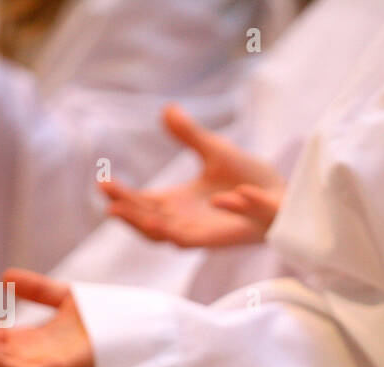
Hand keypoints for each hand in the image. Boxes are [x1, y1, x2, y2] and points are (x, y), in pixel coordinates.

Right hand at [101, 104, 284, 246]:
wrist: (280, 196)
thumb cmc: (247, 178)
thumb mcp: (214, 151)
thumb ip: (189, 135)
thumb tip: (167, 109)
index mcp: (177, 203)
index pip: (142, 203)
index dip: (123, 196)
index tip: (103, 183)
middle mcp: (184, 222)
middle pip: (147, 223)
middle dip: (129, 214)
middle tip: (110, 204)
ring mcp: (202, 234)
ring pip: (169, 237)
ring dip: (154, 228)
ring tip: (141, 218)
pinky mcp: (224, 240)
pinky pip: (210, 235)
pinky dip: (214, 216)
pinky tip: (217, 200)